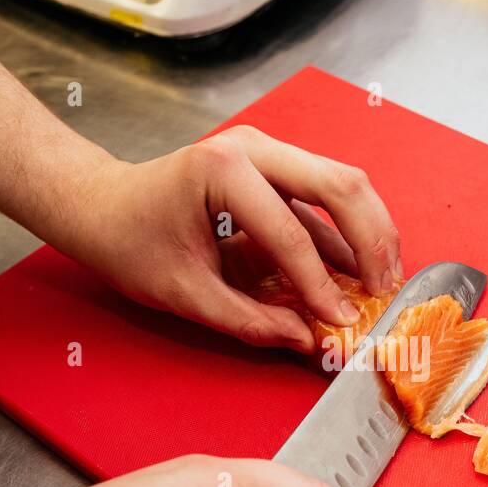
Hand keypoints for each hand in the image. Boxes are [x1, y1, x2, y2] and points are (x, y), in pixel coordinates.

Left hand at [58, 126, 402, 352]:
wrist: (102, 205)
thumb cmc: (129, 241)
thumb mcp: (184, 294)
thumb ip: (248, 320)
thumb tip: (305, 339)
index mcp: (222, 169)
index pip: (290, 233)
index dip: (319, 285)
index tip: (341, 323)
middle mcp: (253, 147)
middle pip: (340, 185)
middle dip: (371, 241)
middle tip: (386, 290)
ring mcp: (267, 152)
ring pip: (343, 183)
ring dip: (370, 232)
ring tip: (386, 280)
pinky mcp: (275, 169)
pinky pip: (326, 197)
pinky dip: (349, 232)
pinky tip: (362, 270)